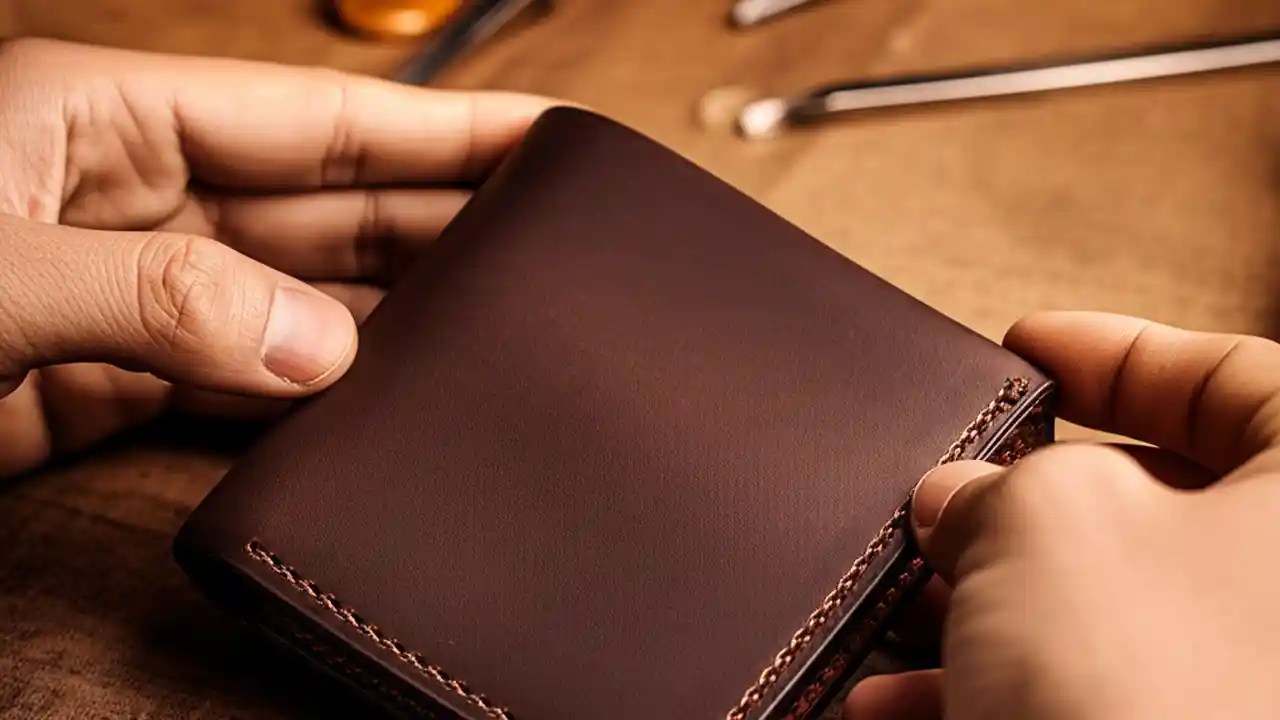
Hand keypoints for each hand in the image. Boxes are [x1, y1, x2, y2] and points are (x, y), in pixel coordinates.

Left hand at [0, 39, 555, 475]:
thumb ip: (157, 299)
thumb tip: (318, 352)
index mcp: (105, 121)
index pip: (317, 117)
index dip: (442, 129)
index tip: (544, 138)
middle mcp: (131, 200)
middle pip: (326, 207)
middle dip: (438, 224)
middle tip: (547, 251)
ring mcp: (128, 295)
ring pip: (295, 300)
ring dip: (385, 321)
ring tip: (487, 335)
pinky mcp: (109, 386)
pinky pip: (241, 384)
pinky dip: (310, 402)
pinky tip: (381, 404)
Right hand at [845, 311, 1279, 718]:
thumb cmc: (1157, 690)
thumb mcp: (1047, 525)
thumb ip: (998, 483)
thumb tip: (959, 501)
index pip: (1228, 374)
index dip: (1111, 351)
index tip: (1022, 349)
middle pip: (1152, 507)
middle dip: (1019, 508)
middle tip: (939, 504)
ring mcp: (1254, 681)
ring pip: (1108, 618)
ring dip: (986, 617)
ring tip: (894, 627)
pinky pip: (1097, 696)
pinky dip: (1002, 693)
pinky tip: (900, 710)